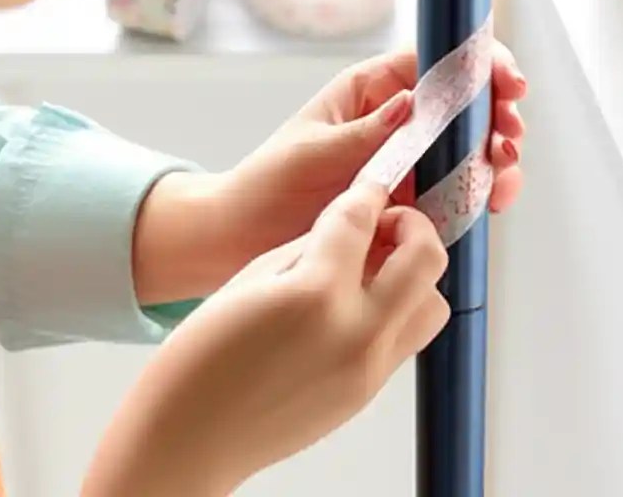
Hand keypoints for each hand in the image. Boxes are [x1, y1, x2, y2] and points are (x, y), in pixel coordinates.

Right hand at [83, 183, 449, 496]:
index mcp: (315, 293)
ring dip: (414, 274)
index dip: (368, 192)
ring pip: (433, 302)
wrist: (189, 439)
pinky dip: (396, 310)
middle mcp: (356, 330)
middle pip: (425, 256)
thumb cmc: (199, 362)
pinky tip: (359, 305)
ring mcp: (369, 367)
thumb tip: (350, 227)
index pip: (362, 219)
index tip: (371, 184)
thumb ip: (309, 248)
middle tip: (383, 222)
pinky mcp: (369, 392)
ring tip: (376, 268)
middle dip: (411, 224)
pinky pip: (406, 338)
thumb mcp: (250, 280)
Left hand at [235, 45, 525, 252]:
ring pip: (470, 150)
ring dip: (498, 160)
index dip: (480, 65)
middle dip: (499, 117)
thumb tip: (410, 103)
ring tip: (505, 177)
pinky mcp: (413, 203)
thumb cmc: (269, 183)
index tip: (508, 81)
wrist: (243, 238)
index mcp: (372, 92)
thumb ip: (365, 132)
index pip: (436, 62)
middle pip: (466, 106)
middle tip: (510, 137)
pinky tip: (492, 204)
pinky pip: (458, 193)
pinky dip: (483, 196)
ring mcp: (409, 163)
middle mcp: (397, 123)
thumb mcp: (313, 150)